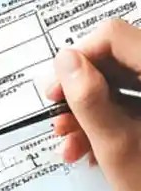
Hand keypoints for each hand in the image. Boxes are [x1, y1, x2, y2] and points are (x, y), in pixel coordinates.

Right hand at [48, 19, 140, 190]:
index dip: (79, 60)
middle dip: (80, 94)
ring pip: (123, 86)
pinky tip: (94, 153)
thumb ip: (90, 100)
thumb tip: (66, 60)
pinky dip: (111, 125)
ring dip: (90, 115)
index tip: (58, 92)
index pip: (113, 37)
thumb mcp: (118, 147)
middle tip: (60, 124)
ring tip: (73, 148)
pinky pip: (135, 105)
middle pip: (116, 61)